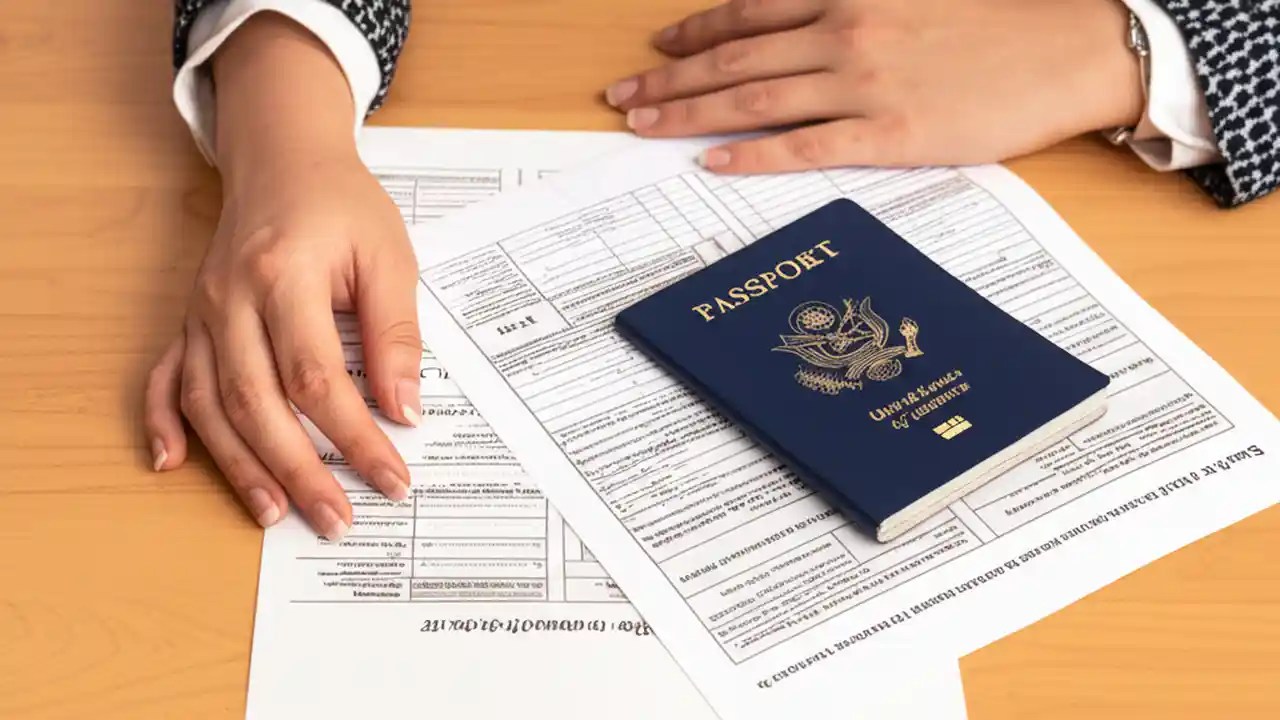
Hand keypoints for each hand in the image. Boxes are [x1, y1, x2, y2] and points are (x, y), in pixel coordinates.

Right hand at [145, 14, 419, 539]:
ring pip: (210, 403)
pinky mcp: (191, 320)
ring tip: (275, 515)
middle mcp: (231, 298)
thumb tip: (404, 409)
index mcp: (285, 275)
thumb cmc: (342, 207)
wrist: (284, 160)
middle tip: (337, 519)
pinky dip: (163, 422)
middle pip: (258, 403)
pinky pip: (167, 377)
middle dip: (299, 470)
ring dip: (239, 466)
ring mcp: (203, 311)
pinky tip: (170, 464)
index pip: (319, 379)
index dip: (355, 437)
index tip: (391, 477)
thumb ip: (395, 334)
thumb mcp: (389, 257)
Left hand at [605, 0, 1143, 171]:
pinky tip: (711, 163)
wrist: (1068, 48)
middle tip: (621, 99)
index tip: (655, 50)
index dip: (693, 32)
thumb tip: (796, 26)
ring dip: (688, 115)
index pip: (749, 13)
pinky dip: (751, 154)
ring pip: (754, 100)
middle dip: (669, 79)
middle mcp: (845, 32)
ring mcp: (864, 84)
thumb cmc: (993, 23)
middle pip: (734, 58)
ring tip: (642, 128)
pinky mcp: (889, 134)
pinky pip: (803, 147)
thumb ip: (846, 7)